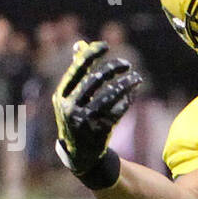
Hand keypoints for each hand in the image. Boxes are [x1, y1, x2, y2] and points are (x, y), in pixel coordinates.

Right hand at [53, 41, 140, 175]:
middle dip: (113, 68)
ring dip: (126, 83)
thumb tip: (80, 45)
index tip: (106, 45)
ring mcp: (85, 120)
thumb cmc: (77, 118)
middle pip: (95, 79)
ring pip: (110, 94)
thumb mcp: (71, 97)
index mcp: (61, 96)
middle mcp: (70, 107)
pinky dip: (127, 99)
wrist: (80, 154)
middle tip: (126, 64)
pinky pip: (118, 109)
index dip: (91, 54)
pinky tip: (133, 93)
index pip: (77, 69)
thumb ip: (76, 72)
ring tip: (136, 78)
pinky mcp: (100, 130)